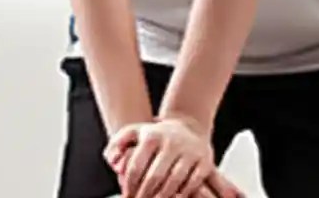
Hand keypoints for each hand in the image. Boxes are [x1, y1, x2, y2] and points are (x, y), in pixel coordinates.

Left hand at [108, 145, 242, 197]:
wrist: (188, 126)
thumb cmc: (154, 136)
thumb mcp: (134, 133)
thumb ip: (116, 145)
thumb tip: (114, 164)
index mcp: (151, 137)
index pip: (136, 168)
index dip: (129, 186)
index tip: (126, 196)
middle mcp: (171, 142)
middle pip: (154, 178)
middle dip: (144, 195)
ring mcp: (190, 151)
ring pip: (173, 182)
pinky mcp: (204, 160)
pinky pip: (192, 183)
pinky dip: (181, 194)